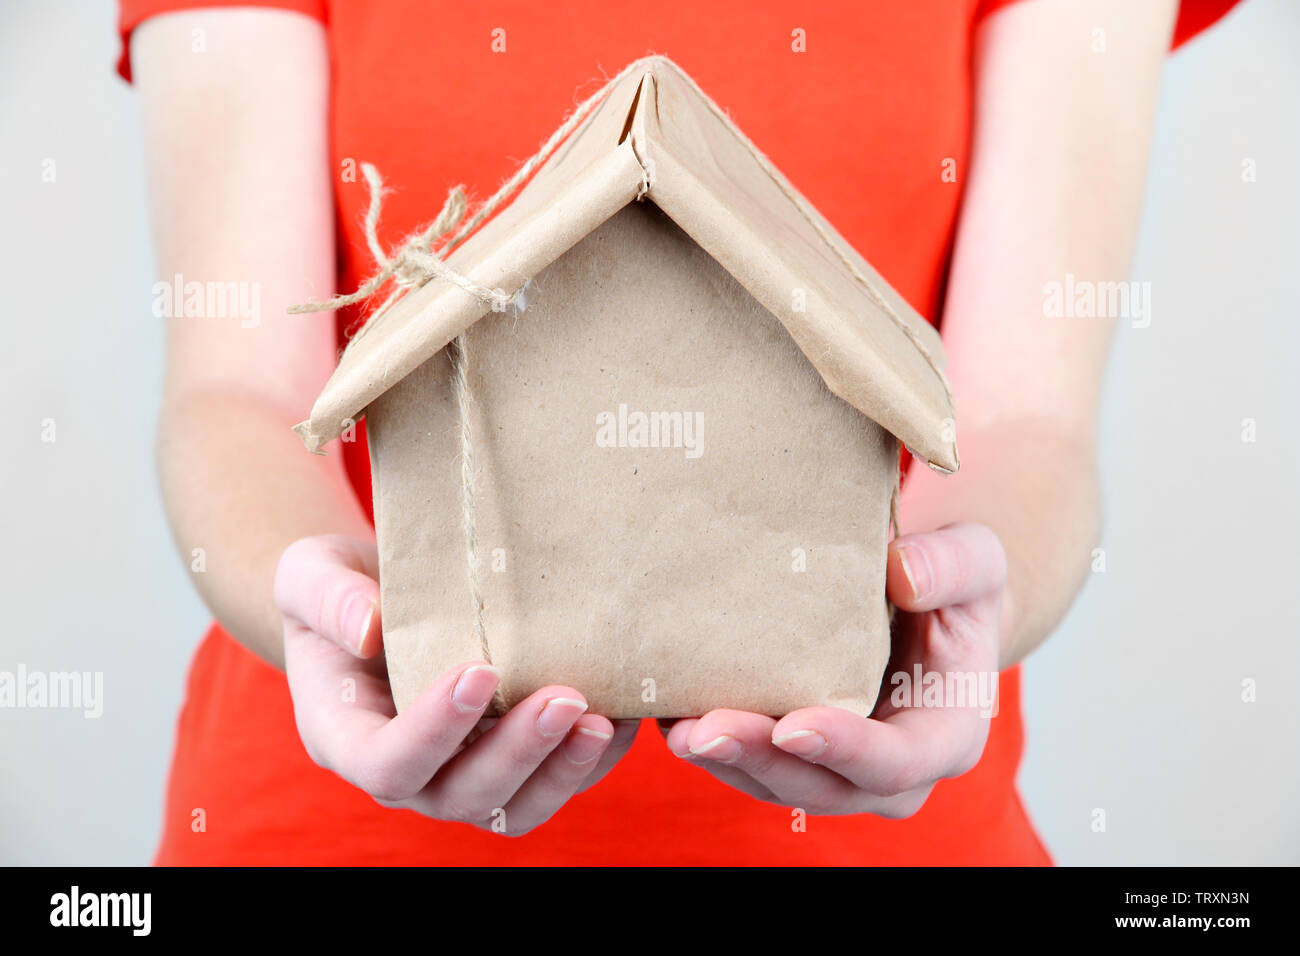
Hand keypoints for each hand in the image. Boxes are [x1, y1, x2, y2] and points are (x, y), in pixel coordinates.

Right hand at [273, 534, 639, 835]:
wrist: (376, 596)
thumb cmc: (338, 585)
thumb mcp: (311, 574)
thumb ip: (328, 598)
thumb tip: (369, 627)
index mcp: (345, 736)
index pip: (388, 761)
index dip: (434, 730)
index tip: (480, 671)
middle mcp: (406, 773)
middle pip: (462, 795)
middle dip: (518, 754)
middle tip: (566, 698)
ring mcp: (458, 774)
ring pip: (514, 807)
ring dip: (562, 771)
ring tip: (604, 720)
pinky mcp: (507, 763)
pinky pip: (552, 783)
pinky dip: (590, 760)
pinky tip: (623, 712)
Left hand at [660, 522, 1004, 817]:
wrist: (921, 601)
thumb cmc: (950, 583)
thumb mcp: (974, 558)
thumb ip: (951, 565)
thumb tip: (900, 573)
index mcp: (946, 735)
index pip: (897, 761)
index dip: (845, 750)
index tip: (791, 724)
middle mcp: (893, 771)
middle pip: (825, 787)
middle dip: (762, 761)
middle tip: (705, 730)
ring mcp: (839, 769)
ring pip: (778, 784)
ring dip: (725, 761)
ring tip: (674, 729)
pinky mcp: (795, 753)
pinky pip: (751, 764)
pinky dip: (712, 745)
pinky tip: (669, 715)